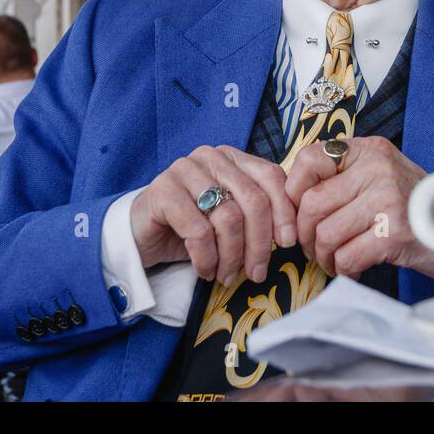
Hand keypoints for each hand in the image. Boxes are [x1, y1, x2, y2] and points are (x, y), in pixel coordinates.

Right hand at [130, 145, 297, 285]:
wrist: (140, 236)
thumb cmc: (192, 228)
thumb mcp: (232, 218)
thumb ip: (259, 214)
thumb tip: (292, 235)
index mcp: (233, 158)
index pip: (272, 177)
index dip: (285, 212)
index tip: (288, 244)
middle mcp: (211, 157)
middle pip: (253, 200)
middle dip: (260, 243)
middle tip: (257, 273)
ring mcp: (184, 169)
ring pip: (228, 217)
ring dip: (232, 256)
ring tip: (226, 276)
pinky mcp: (162, 190)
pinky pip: (198, 230)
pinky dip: (206, 258)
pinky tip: (205, 270)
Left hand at [285, 136, 433, 284]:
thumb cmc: (414, 208)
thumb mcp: (381, 178)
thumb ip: (343, 179)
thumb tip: (290, 198)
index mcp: (370, 150)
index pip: (309, 158)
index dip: (293, 191)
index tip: (301, 213)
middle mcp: (378, 168)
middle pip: (311, 204)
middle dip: (305, 235)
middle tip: (316, 249)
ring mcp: (388, 198)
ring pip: (325, 234)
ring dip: (324, 257)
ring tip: (335, 261)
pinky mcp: (396, 232)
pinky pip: (347, 257)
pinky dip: (344, 270)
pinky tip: (355, 270)